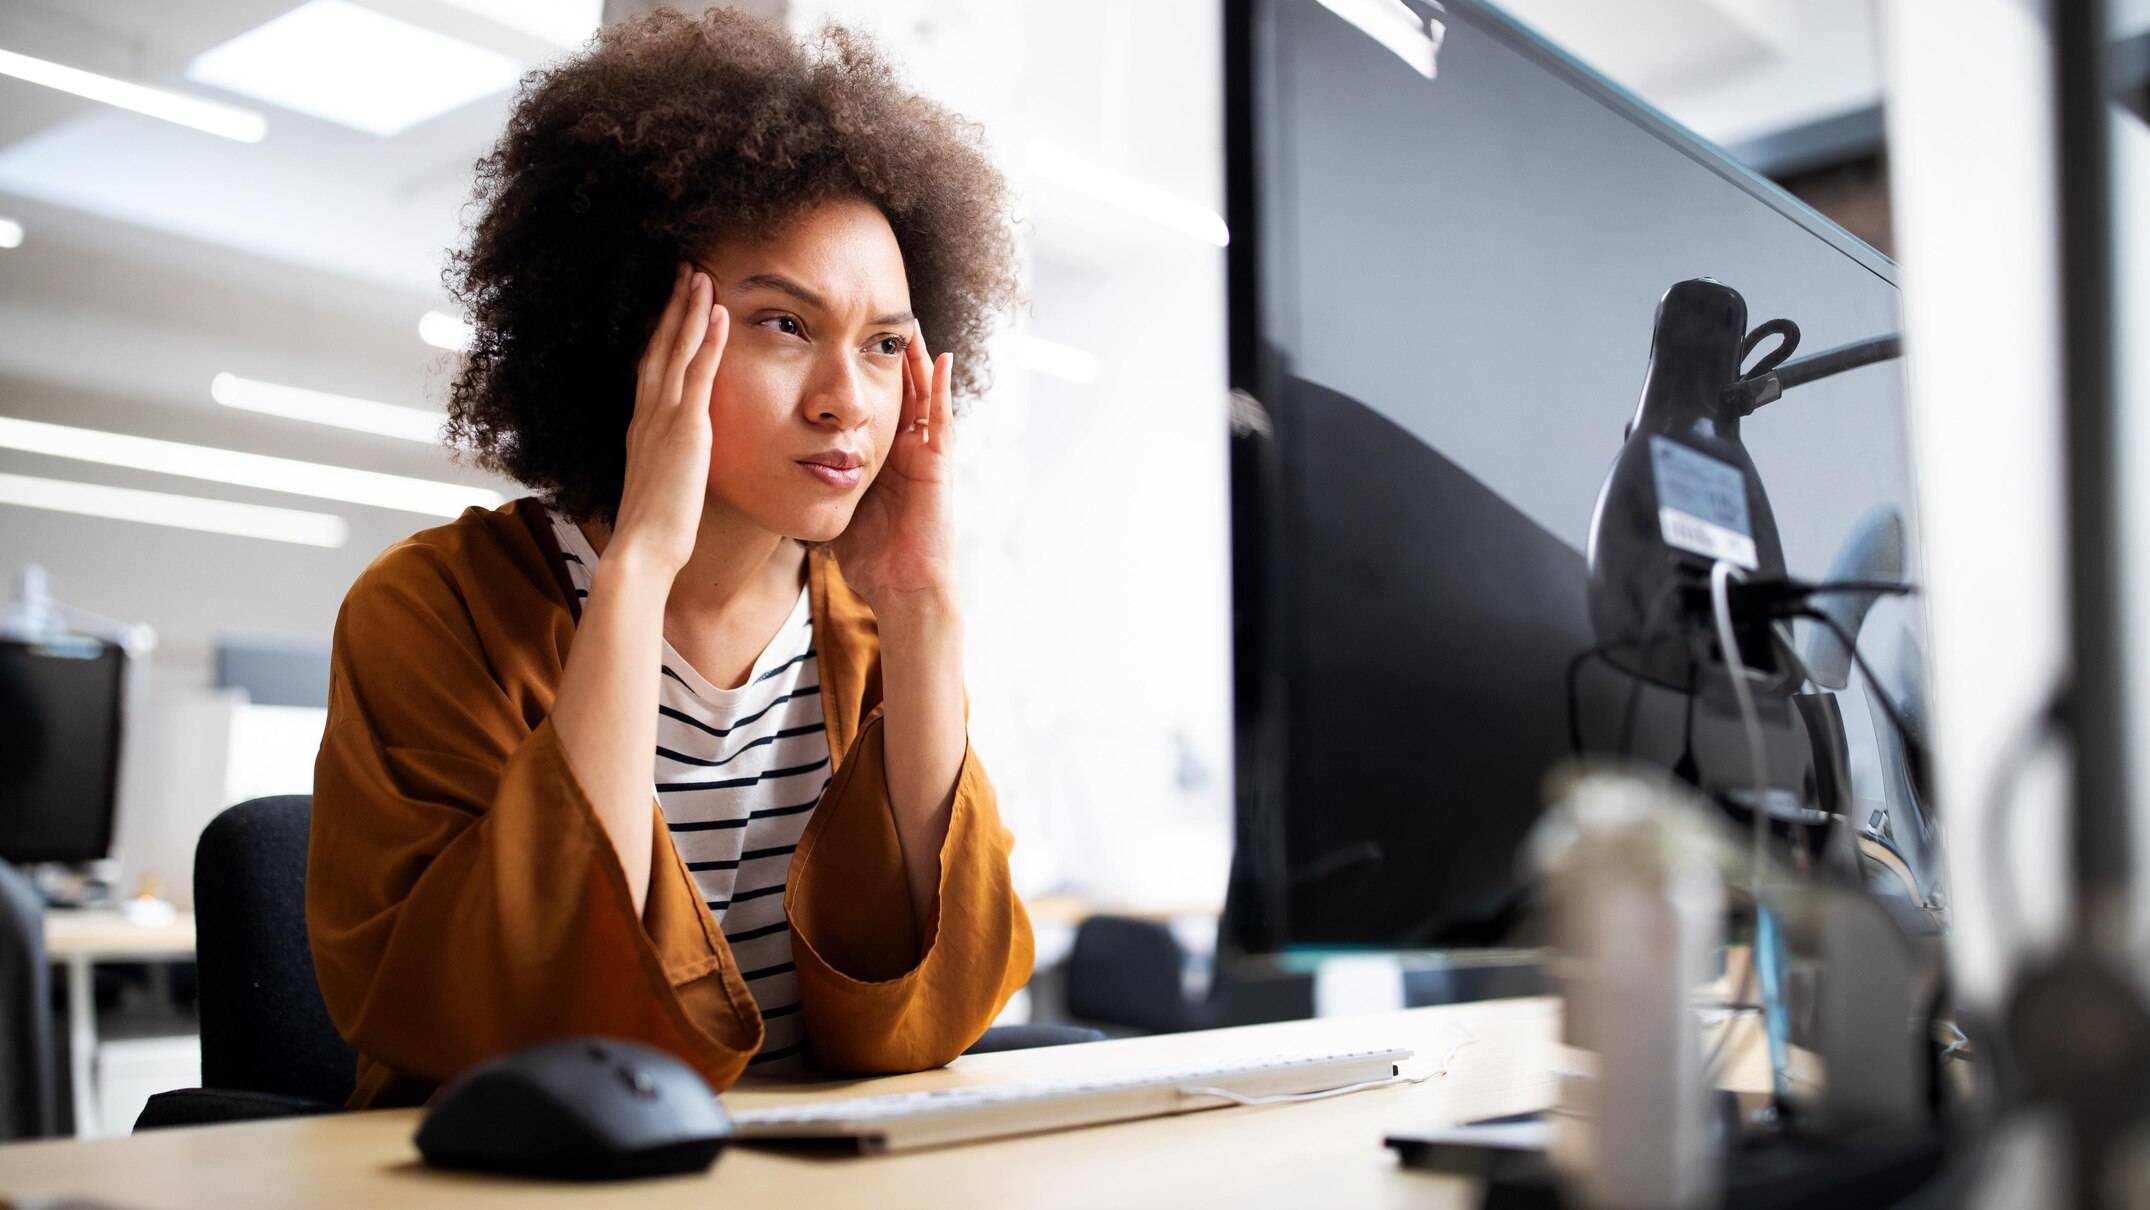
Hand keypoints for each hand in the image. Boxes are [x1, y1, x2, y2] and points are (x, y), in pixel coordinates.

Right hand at [610, 263, 727, 574]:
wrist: (643, 551)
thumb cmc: (655, 530)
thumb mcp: (661, 486)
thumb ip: (668, 465)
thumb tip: (678, 463)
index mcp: (642, 427)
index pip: (650, 367)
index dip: (659, 332)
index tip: (670, 305)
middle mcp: (647, 415)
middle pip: (659, 347)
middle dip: (672, 307)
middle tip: (684, 271)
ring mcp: (663, 419)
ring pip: (676, 350)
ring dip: (690, 310)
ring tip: (702, 275)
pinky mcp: (685, 429)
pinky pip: (699, 374)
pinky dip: (708, 341)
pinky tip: (720, 313)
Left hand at [830, 320, 957, 613]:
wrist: (899, 587)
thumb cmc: (867, 557)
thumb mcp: (830, 505)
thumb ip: (808, 481)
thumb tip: (767, 467)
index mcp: (878, 457)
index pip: (866, 404)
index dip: (856, 373)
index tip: (836, 341)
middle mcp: (902, 450)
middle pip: (896, 390)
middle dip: (887, 356)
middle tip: (876, 318)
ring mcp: (923, 454)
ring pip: (921, 395)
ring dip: (916, 360)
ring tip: (909, 323)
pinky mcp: (938, 465)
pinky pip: (941, 419)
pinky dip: (942, 388)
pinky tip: (941, 357)